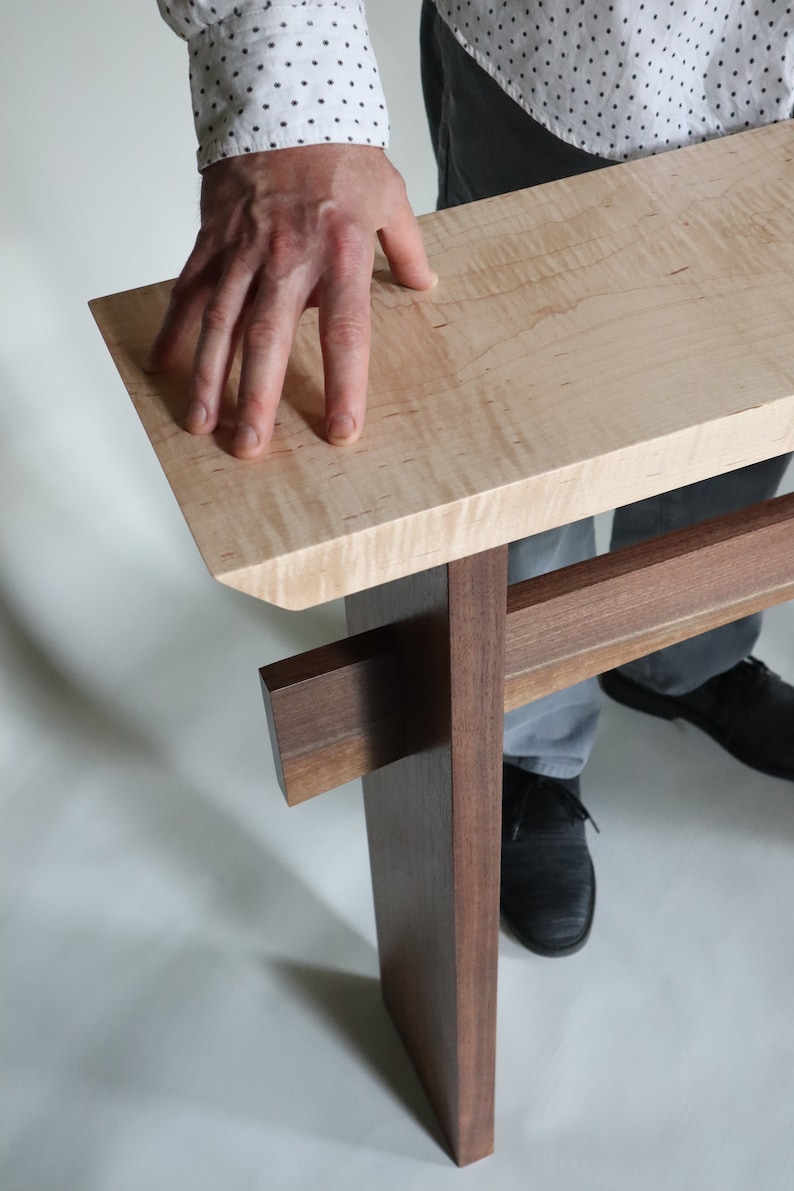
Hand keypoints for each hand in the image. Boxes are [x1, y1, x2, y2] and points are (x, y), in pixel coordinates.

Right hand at [146, 145, 435, 458]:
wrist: (285, 99)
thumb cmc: (340, 153)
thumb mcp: (389, 196)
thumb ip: (404, 248)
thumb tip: (424, 284)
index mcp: (340, 255)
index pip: (344, 332)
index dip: (344, 385)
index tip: (340, 431)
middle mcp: (287, 259)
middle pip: (268, 338)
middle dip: (257, 397)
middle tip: (250, 446)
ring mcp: (242, 250)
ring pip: (219, 323)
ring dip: (209, 378)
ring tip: (202, 425)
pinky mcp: (211, 239)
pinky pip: (189, 289)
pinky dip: (174, 329)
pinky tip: (165, 367)